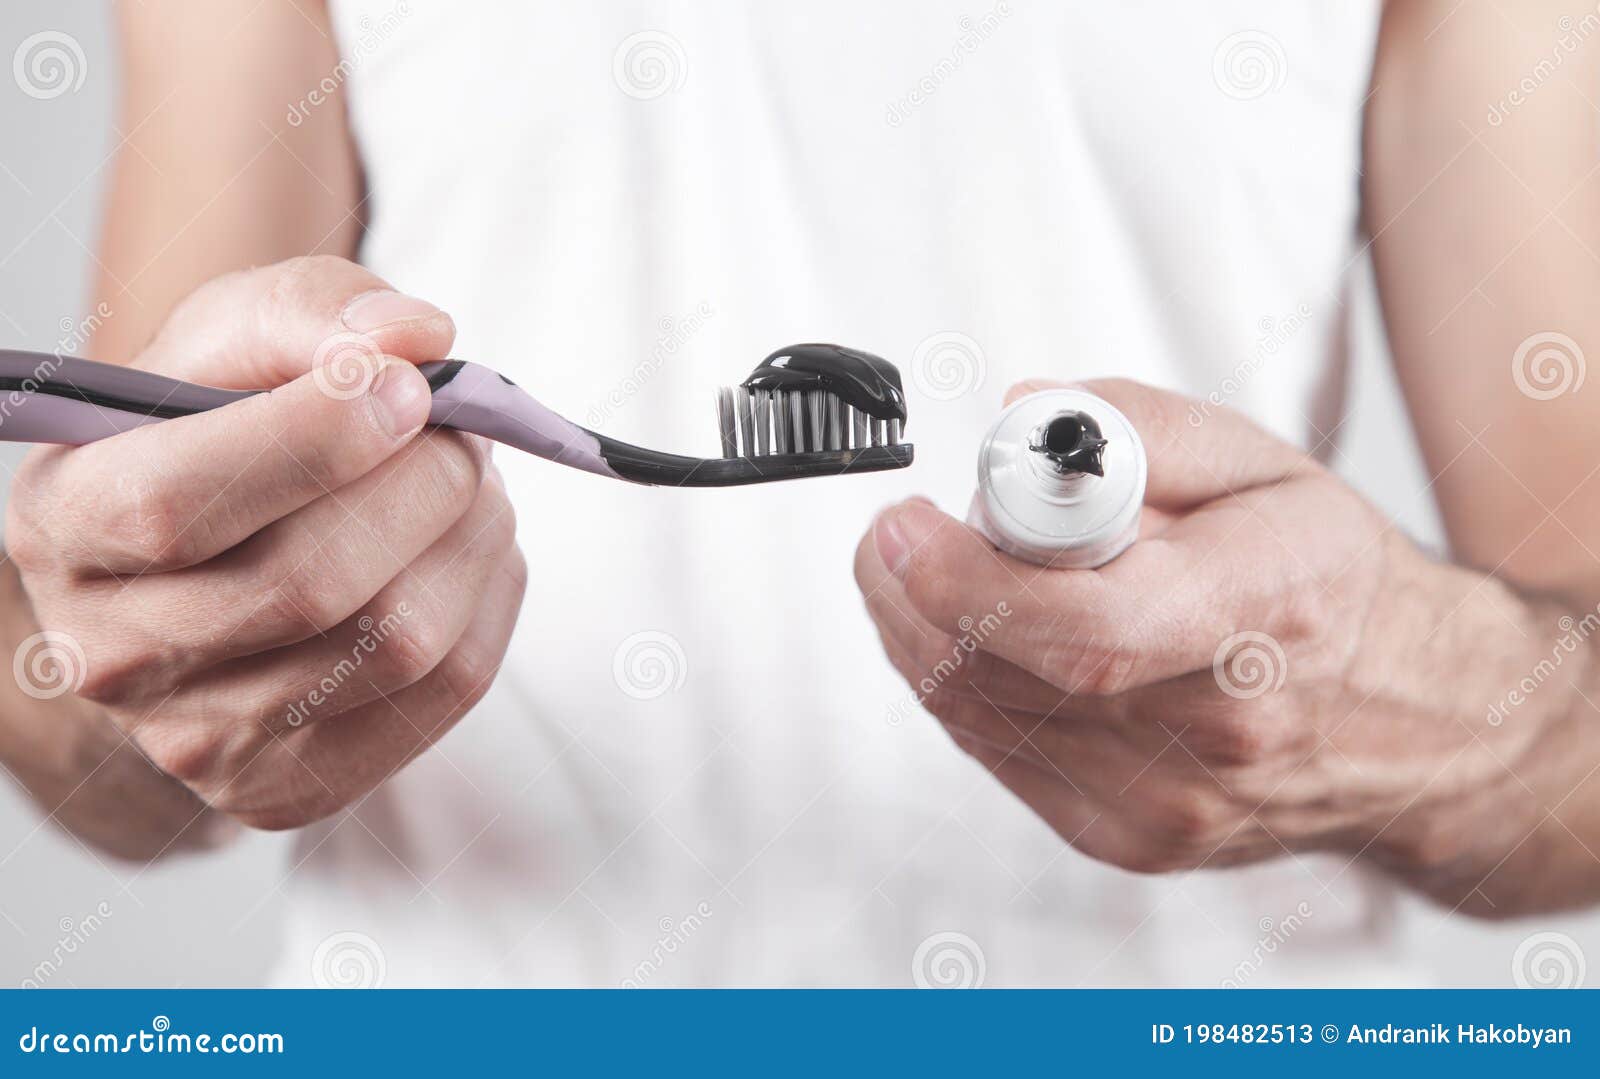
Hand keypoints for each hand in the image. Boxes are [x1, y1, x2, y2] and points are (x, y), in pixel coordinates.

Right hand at [5, 256, 524, 832]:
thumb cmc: (221, 428)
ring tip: (465, 484)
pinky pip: (447, 689)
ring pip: (398, 640)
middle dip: (424, 484)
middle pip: (311, 583)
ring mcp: (197, 741)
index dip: (314, 440)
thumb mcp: (237, 335)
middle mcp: (108, 652)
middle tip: (456, 432)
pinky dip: (488, 601)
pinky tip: (461, 554)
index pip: (176, 505)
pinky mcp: (289, 789)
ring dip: (472, 538)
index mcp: (61, 523)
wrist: (218, 552)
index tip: (404, 387)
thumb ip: (313, 310)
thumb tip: (412, 339)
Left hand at [855, 379, 1577, 895]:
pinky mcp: (1133, 838)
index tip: (904, 528)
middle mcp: (1220, 728)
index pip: (1089, 627)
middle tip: (909, 531)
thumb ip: (1138, 427)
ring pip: (978, 717)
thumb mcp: (1264, 462)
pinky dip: (962, 688)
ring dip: (925, 634)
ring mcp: (1172, 801)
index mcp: (1264, 613)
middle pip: (1006, 675)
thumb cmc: (1335, 583)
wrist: (1417, 720)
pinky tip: (987, 640)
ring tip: (950, 571)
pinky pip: (996, 757)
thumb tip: (1022, 418)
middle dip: (915, 590)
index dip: (968, 581)